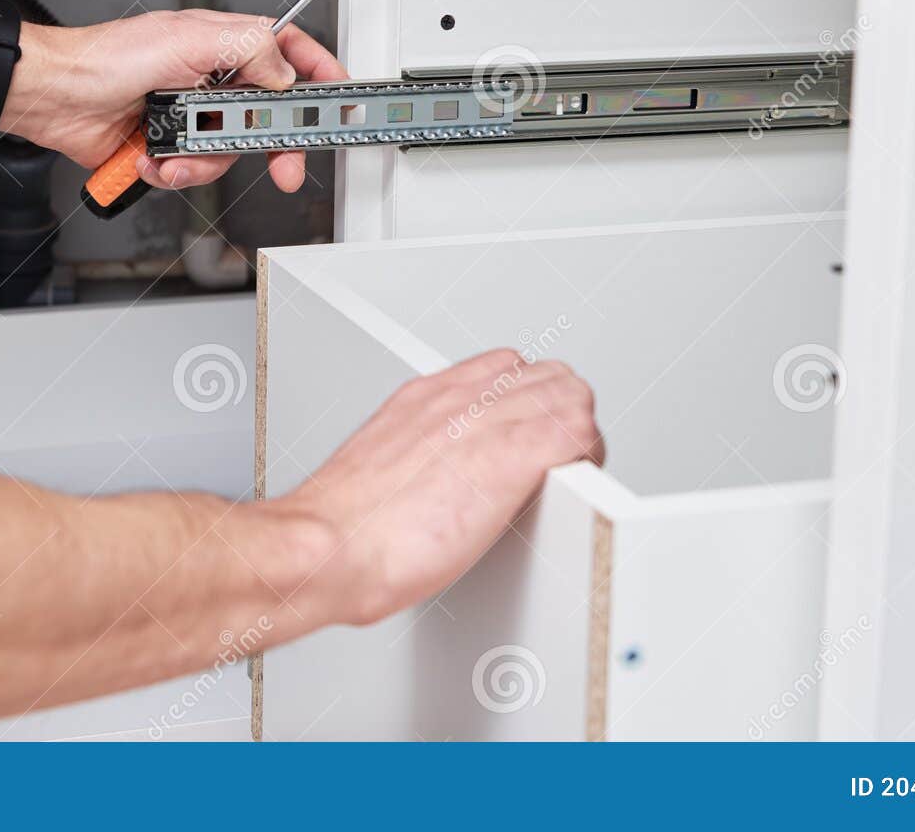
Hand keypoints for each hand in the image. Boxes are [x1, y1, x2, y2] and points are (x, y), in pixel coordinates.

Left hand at [7, 9, 345, 191]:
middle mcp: (212, 81)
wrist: (58, 97)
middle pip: (268, 117)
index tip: (339, 99)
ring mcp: (192, 115)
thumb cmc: (108, 57)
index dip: (318, 76)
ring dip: (204, 161)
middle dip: (271, 145)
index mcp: (224, 46)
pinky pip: (195, 171)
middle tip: (284, 164)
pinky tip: (154, 157)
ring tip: (176, 152)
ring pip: (230, 153)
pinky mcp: (171, 146)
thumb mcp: (188, 38)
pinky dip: (174, 171)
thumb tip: (283, 71)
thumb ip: (249, 48)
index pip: (288, 55)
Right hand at [277, 350, 604, 626]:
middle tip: (561, 456)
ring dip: (579, 432)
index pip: (505, 368)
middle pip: (545, 375)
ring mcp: (486, 423)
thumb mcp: (380, 467)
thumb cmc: (342, 528)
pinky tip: (576, 481)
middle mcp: (458, 400)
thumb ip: (416, 459)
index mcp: (426, 399)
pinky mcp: (511, 458)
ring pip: (570, 395)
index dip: (531, 400)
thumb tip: (432, 484)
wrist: (327, 547)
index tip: (533, 433)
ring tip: (571, 470)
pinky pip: (577, 432)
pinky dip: (587, 455)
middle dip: (562, 412)